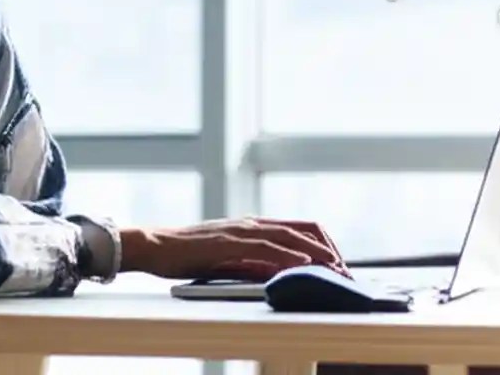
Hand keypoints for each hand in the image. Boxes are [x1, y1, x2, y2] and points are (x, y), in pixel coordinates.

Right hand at [119, 216, 350, 280]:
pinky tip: (302, 264)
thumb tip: (283, 276)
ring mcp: (241, 230)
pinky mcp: (229, 242)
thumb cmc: (189, 255)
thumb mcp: (231, 258)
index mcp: (255, 225)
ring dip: (315, 252)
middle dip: (328, 249)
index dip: (324, 243)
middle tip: (343, 270)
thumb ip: (256, 262)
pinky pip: (264, 247)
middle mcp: (253, 223)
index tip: (338, 263)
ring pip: (288, 236)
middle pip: (303, 229)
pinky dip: (287, 255)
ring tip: (333, 267)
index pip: (302, 227)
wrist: (155, 247)